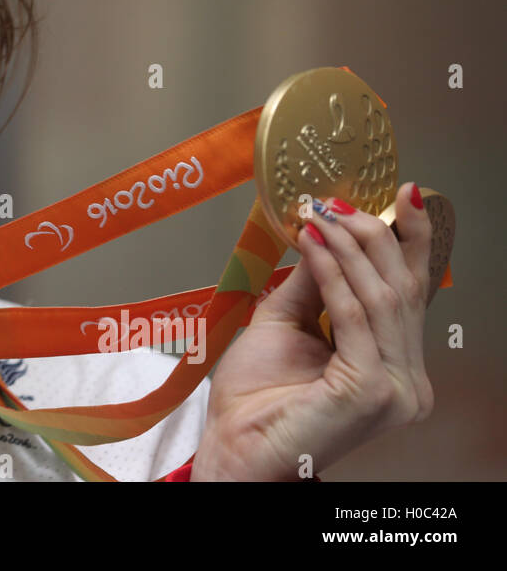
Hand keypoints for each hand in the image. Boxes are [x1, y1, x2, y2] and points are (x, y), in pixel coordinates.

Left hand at [192, 181, 433, 480]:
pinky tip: (312, 247)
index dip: (411, 241)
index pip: (410, 294)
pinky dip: (331, 274)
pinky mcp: (370, 390)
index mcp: (395, 366)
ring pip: (380, 297)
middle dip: (370, 235)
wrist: (232, 447)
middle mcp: (406, 381)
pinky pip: (353, 315)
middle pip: (400, 289)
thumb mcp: (286, 323)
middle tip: (337, 202)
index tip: (402, 195)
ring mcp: (394, 389)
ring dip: (347, 248)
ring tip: (319, 216)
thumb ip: (314, 284)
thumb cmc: (255, 401)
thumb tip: (324, 234)